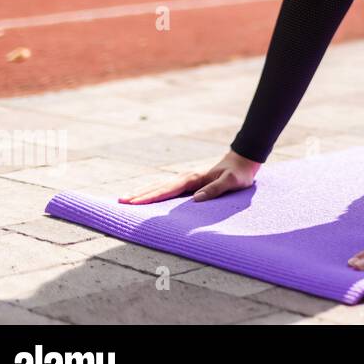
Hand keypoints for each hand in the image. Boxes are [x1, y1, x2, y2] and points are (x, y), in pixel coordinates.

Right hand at [118, 150, 260, 203]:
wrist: (243, 160)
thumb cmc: (239, 174)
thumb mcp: (232, 182)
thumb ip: (215, 189)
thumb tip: (196, 199)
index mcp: (192, 179)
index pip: (166, 190)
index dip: (149, 197)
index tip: (133, 203)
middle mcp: (185, 177)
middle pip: (157, 187)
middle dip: (139, 195)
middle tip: (119, 202)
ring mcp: (185, 179)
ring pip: (159, 186)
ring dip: (142, 192)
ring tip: (125, 198)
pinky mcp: (188, 182)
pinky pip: (166, 187)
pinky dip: (153, 191)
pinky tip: (146, 195)